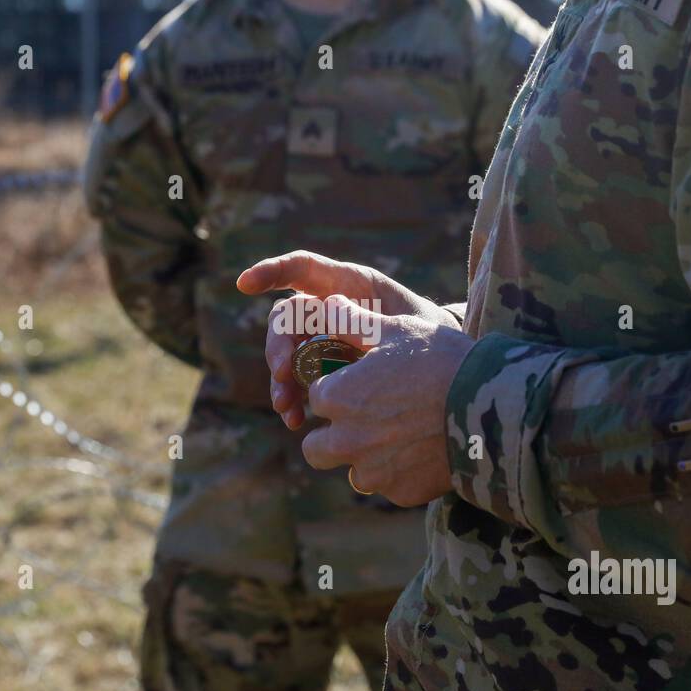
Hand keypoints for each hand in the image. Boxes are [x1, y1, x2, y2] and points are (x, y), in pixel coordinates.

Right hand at [236, 251, 458, 430]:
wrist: (445, 364)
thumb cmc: (429, 332)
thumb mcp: (408, 322)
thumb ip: (371, 318)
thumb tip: (332, 312)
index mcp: (346, 285)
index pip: (302, 269)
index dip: (271, 271)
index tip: (245, 284)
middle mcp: (327, 308)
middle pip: (286, 319)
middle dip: (278, 345)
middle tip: (283, 372)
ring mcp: (321, 339)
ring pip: (287, 354)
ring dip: (280, 381)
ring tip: (287, 409)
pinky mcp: (323, 369)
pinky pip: (298, 382)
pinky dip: (293, 400)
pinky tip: (295, 421)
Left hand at [301, 295, 472, 506]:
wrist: (491, 406)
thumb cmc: (441, 360)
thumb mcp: (396, 330)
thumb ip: (352, 322)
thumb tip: (328, 306)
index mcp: (339, 398)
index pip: (316, 398)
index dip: (335, 390)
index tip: (356, 385)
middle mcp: (347, 440)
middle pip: (316, 447)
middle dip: (331, 435)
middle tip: (362, 421)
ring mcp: (375, 471)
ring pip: (352, 471)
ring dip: (365, 459)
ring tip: (398, 438)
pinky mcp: (402, 493)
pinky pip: (390, 487)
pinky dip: (400, 475)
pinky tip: (424, 453)